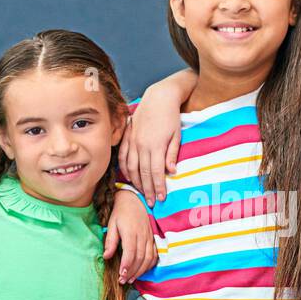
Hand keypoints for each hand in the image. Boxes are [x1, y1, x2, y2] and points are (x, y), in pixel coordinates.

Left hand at [104, 190, 157, 282]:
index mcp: (131, 232)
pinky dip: (149, 264)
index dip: (127, 266)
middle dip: (132, 271)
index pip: (130, 253)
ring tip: (131, 278)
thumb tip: (107, 256)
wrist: (134, 200)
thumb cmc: (120, 213)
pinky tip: (142, 270)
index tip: (121, 275)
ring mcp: (149, 237)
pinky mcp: (153, 238)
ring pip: (148, 258)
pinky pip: (154, 254)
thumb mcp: (112, 225)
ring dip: (140, 271)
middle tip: (123, 281)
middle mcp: (142, 235)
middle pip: (140, 258)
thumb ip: (110, 241)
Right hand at [118, 78, 189, 203]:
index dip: (158, 187)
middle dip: (148, 190)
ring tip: (141, 193)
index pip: (156, 173)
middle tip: (152, 202)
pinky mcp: (128, 136)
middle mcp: (142, 145)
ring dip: (136, 182)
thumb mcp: (177, 135)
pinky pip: (123, 157)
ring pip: (131, 167)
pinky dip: (125, 169)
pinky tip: (129, 177)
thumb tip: (171, 172)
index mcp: (156, 146)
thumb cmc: (171, 116)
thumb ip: (172, 154)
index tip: (161, 198)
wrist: (159, 97)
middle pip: (143, 173)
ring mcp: (133, 141)